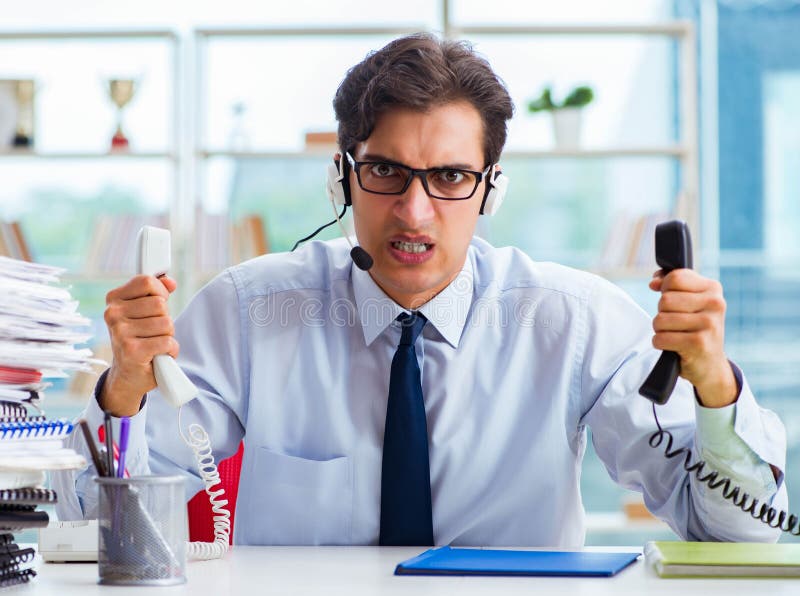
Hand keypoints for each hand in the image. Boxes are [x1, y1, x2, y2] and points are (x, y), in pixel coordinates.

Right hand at [101, 274, 178, 415]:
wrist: (127, 374)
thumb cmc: (138, 339)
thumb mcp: (144, 312)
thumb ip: (157, 292)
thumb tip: (170, 281)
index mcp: (114, 300)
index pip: (147, 282)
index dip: (160, 292)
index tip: (158, 305)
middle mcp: (113, 314)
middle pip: (160, 304)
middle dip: (164, 319)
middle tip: (152, 332)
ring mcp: (121, 333)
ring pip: (166, 323)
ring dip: (167, 336)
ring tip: (153, 344)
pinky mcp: (132, 351)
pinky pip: (167, 342)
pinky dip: (170, 350)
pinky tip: (158, 355)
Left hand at [649, 269, 737, 407]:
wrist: (710, 364)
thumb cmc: (695, 328)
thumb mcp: (689, 301)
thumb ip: (671, 284)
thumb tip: (654, 282)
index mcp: (713, 288)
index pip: (674, 278)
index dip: (664, 289)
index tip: (672, 300)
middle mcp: (715, 304)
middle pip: (665, 300)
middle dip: (662, 312)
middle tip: (675, 323)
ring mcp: (709, 324)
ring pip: (660, 319)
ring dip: (660, 329)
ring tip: (674, 334)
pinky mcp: (698, 344)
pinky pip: (661, 338)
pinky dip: (660, 343)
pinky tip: (673, 346)